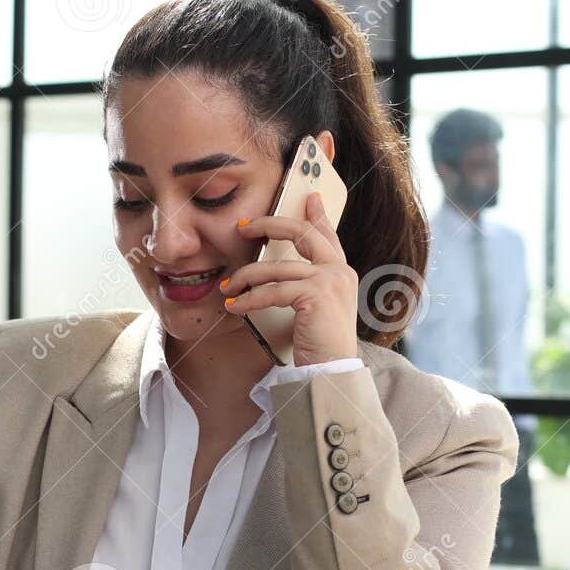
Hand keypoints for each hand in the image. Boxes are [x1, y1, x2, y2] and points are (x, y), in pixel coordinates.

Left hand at [221, 191, 359, 365]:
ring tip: (228, 287)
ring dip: (246, 277)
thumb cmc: (319, 347)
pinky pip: (273, 290)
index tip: (308, 197)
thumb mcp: (314, 311)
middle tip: (243, 228)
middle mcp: (340, 272)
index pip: (328, 236)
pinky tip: (234, 305)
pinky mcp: (316, 295)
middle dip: (269, 225)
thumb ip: (304, 288)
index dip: (318, 215)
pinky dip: (249, 299)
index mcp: (342, 273)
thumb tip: (274, 275)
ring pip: (277, 267)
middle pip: (302, 233)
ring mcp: (330, 281)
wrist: (332, 372)